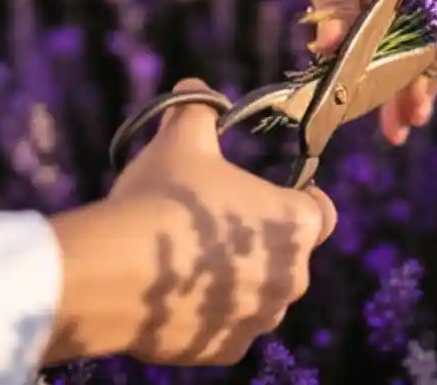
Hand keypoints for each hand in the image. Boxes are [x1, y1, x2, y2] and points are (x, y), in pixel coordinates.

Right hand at [43, 79, 336, 366]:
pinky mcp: (227, 350)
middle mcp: (292, 277)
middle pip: (286, 256)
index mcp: (296, 224)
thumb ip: (197, 108)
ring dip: (233, 281)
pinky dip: (207, 315)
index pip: (320, 212)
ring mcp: (260, 319)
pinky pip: (225, 329)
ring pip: (255, 296)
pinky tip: (173, 293)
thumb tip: (195, 86)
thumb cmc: (161, 199)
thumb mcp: (182, 139)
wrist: (115, 271)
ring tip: (186, 261)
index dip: (299, 201)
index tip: (271, 197)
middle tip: (211, 224)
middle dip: (256, 242)